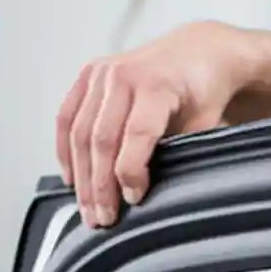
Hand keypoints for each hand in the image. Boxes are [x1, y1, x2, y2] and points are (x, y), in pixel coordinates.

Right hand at [56, 21, 256, 227]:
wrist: (198, 52)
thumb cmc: (204, 92)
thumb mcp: (204, 122)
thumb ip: (181, 152)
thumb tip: (159, 196)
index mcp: (157, 84)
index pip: (137, 135)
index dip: (131, 172)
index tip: (134, 200)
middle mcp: (125, 74)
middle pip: (102, 139)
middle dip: (100, 185)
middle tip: (102, 219)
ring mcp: (102, 72)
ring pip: (80, 133)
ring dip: (81, 177)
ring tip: (88, 209)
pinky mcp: (88, 75)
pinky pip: (67, 118)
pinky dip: (66, 151)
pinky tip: (72, 179)